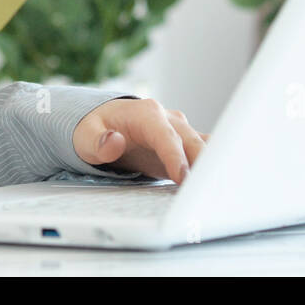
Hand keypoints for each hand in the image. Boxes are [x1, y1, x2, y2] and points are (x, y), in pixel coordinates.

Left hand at [72, 98, 210, 183]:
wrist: (104, 121)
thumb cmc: (95, 128)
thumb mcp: (85, 136)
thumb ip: (97, 141)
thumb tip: (114, 141)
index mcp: (147, 114)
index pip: (166, 137)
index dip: (175, 157)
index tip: (182, 178)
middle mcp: (168, 119)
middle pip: (192, 141)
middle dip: (202, 164)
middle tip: (206, 191)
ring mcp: (179, 131)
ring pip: (203, 146)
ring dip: (212, 166)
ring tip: (219, 189)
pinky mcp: (183, 145)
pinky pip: (202, 152)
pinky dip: (211, 166)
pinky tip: (218, 184)